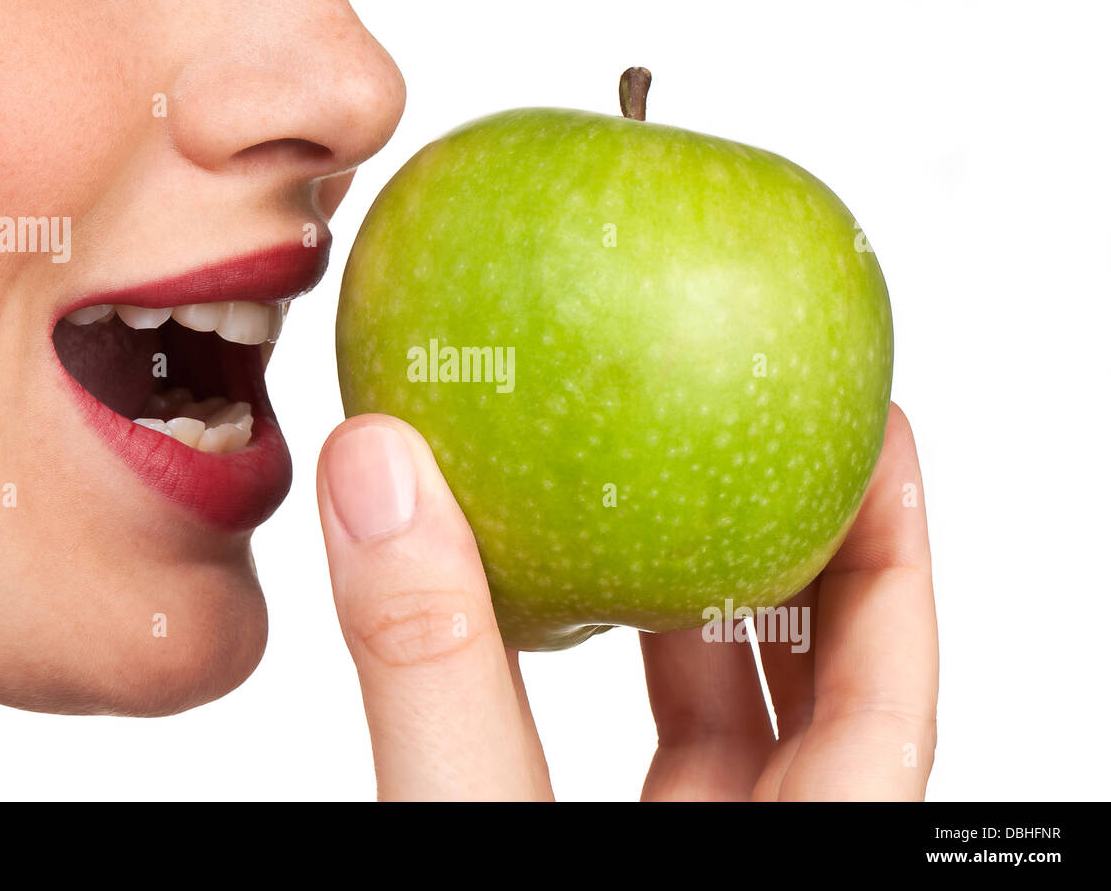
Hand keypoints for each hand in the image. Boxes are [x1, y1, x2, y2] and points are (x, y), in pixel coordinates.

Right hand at [315, 403, 935, 799]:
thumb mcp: (476, 826)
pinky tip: (564, 597)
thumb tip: (381, 471)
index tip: (881, 428)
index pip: (889, 691)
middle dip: (790, 555)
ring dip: (690, 606)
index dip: (894, 552)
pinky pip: (637, 748)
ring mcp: (686, 861)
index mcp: (789, 848)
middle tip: (762, 432)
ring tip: (656, 494)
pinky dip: (607, 663)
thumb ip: (434, 669)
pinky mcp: (612, 857)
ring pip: (723, 721)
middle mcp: (757, 849)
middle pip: (817, 691)